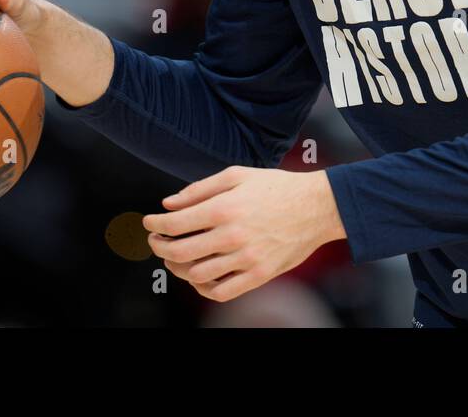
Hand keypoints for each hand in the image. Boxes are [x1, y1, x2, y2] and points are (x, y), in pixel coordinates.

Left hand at [143, 166, 346, 302]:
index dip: (154, 225)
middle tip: (156, 242)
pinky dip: (204, 288)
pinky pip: (221, 292)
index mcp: (224, 208)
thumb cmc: (276, 187)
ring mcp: (246, 259)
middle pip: (179, 251)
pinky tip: (199, 276)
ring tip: (176, 257)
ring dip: (178, 268)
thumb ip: (200, 189)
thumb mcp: (237, 175)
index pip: (174, 224)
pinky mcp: (259, 275)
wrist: (317, 206)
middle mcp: (232, 236)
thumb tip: (169, 203)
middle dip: (159, 247)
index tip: (149, 223)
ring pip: (196, 275)